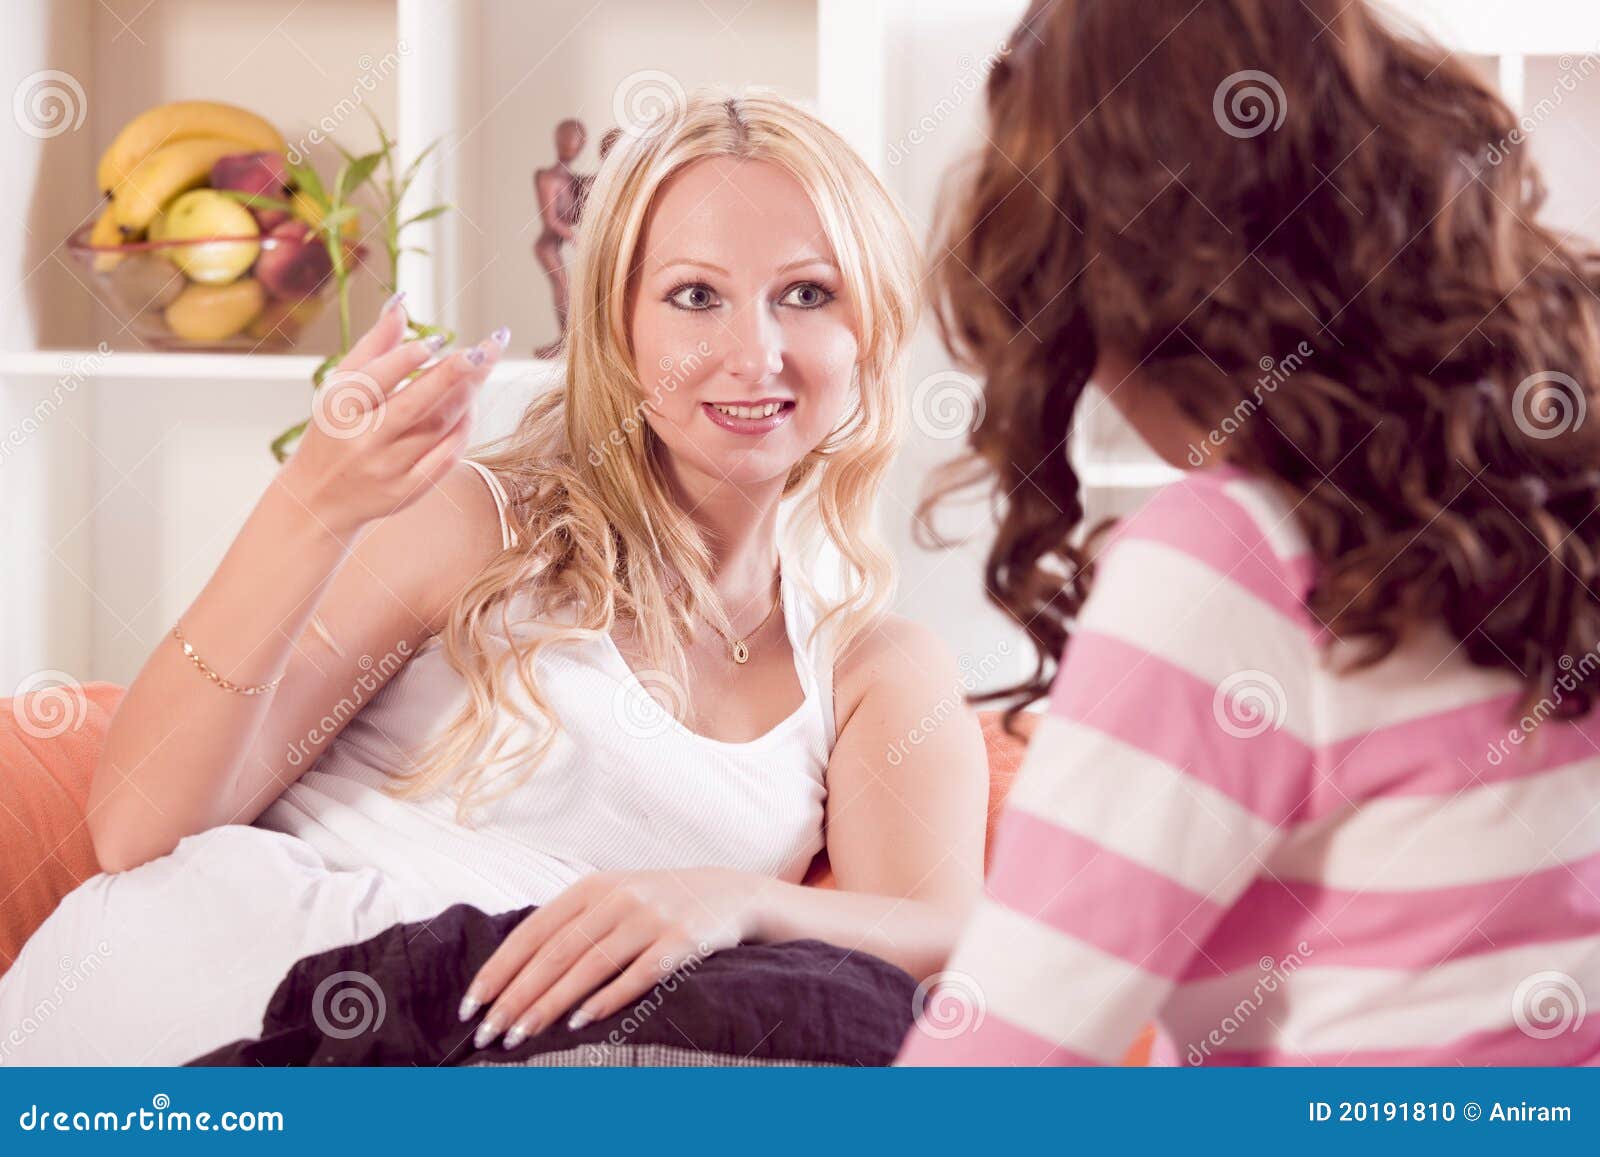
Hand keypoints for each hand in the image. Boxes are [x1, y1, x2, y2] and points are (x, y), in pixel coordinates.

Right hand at [277, 297, 509, 538]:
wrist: (318, 498)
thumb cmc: (334, 429)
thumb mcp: (341, 386)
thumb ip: (375, 345)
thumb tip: (402, 302)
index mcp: (341, 408)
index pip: (379, 378)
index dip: (410, 357)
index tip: (440, 339)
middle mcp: (363, 440)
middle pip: (417, 404)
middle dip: (456, 373)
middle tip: (488, 346)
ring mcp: (386, 469)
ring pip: (437, 429)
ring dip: (465, 397)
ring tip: (482, 368)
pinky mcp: (405, 492)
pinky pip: (445, 458)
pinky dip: (463, 430)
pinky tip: (472, 407)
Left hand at [459, 868, 762, 1050]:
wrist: (729, 893)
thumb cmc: (657, 904)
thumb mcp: (612, 899)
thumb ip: (571, 924)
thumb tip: (511, 971)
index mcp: (592, 887)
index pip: (533, 931)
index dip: (500, 968)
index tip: (471, 1004)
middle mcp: (618, 898)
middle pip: (556, 952)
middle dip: (516, 996)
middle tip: (486, 1033)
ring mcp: (651, 918)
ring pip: (590, 965)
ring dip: (550, 1004)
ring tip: (519, 1035)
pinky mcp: (682, 940)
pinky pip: (639, 974)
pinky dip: (607, 998)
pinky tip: (579, 1022)